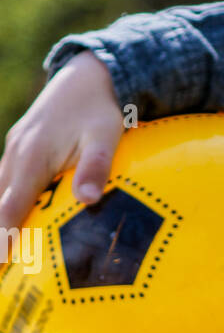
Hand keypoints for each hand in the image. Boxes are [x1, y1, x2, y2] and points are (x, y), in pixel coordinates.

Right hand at [0, 50, 124, 238]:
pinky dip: (5, 206)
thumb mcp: (105, 136)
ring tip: (1, 255)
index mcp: (33, 157)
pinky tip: (10, 226)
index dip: (1, 236)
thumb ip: (96, 167)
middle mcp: (16, 156)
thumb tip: (88, 199)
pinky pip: (6, 184)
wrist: (85, 77)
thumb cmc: (99, 110)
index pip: (11, 207)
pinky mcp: (19, 152)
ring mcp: (13, 152)